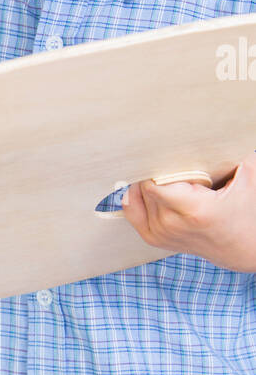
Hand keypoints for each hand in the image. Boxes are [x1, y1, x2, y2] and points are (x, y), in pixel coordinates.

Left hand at [121, 153, 255, 271]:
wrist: (240, 247)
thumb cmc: (245, 210)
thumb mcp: (248, 178)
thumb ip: (235, 153)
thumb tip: (223, 127)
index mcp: (195, 210)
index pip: (156, 183)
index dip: (160, 166)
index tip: (167, 155)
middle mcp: (173, 224)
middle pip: (146, 187)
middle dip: (156, 173)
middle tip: (174, 169)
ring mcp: (161, 234)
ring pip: (138, 195)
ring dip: (148, 184)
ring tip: (171, 182)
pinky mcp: (153, 238)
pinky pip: (131, 210)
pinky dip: (136, 196)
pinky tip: (147, 189)